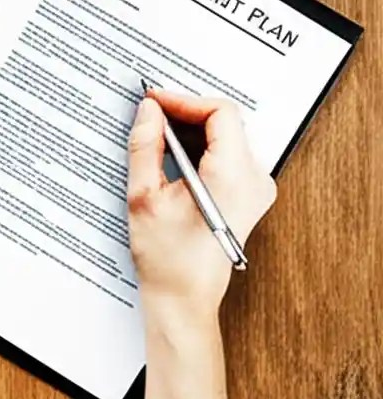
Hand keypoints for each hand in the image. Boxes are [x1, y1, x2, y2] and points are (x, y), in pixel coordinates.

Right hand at [126, 89, 276, 324]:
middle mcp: (253, 180)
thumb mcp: (144, 196)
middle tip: (148, 116)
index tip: (153, 101)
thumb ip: (145, 146)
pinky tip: (169, 157)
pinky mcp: (246, 196)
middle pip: (224, 123)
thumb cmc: (166, 258)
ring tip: (154, 137)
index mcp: (233, 177)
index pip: (219, 113)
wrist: (183, 298)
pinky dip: (197, 148)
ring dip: (189, 130)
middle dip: (183, 113)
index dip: (183, 100)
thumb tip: (148, 111)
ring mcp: (254, 189)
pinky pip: (225, 156)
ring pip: (224, 137)